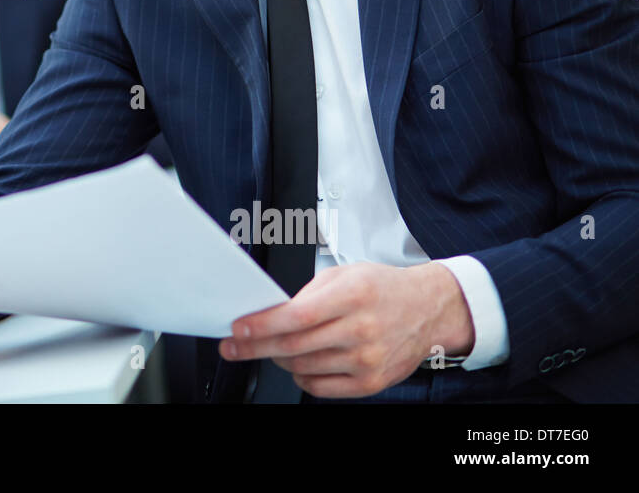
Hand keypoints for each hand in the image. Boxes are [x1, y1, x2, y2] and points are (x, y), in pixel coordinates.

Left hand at [219, 261, 475, 397]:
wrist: (428, 309)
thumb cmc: (382, 288)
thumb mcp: (343, 274)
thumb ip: (307, 294)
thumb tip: (270, 314)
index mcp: (353, 296)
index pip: (298, 316)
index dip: (262, 325)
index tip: (239, 329)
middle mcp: (362, 330)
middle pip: (295, 345)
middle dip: (256, 347)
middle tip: (234, 346)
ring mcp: (367, 359)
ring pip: (304, 367)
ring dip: (278, 359)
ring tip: (271, 348)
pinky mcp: (371, 382)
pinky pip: (322, 388)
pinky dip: (301, 377)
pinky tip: (298, 364)